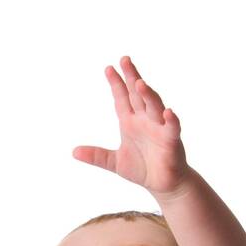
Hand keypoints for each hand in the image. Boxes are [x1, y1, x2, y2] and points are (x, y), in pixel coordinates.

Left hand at [72, 56, 189, 197]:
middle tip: (124, 60)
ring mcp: (159, 128)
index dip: (116, 84)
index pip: (122, 98)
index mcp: (130, 122)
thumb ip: (96, 155)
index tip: (108, 68)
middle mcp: (145, 120)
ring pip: (154, 107)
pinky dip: (170, 120)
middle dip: (131, 78)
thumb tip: (74, 151)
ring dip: (148, 95)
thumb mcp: (114, 162)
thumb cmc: (143, 169)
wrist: (163, 184)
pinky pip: (172, 128)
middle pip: (138, 95)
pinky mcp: (171, 141)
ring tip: (139, 83)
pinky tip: (167, 112)